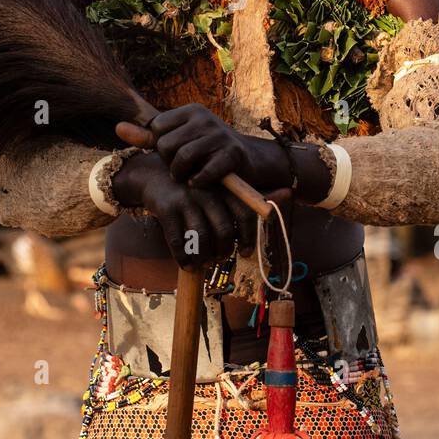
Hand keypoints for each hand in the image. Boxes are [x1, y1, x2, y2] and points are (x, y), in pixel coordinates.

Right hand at [111, 150, 255, 266]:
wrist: (152, 173)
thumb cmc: (193, 187)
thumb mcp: (218, 186)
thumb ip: (246, 196)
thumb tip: (287, 194)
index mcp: (223, 186)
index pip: (245, 213)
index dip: (249, 237)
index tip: (246, 253)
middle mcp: (207, 190)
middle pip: (225, 229)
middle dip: (224, 251)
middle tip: (219, 258)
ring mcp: (186, 198)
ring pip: (202, 238)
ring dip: (204, 257)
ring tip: (203, 263)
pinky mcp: (166, 207)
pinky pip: (178, 240)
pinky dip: (184, 258)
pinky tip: (186, 264)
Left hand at [125, 103, 259, 189]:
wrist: (249, 160)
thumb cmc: (207, 151)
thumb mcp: (180, 139)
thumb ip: (148, 136)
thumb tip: (117, 128)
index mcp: (191, 110)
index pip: (156, 129)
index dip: (160, 147)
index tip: (174, 154)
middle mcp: (205, 118)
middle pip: (166, 145)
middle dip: (168, 163)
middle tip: (180, 169)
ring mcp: (220, 135)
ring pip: (181, 159)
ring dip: (180, 175)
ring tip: (185, 178)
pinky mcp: (232, 155)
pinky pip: (203, 172)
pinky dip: (197, 182)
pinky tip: (198, 183)